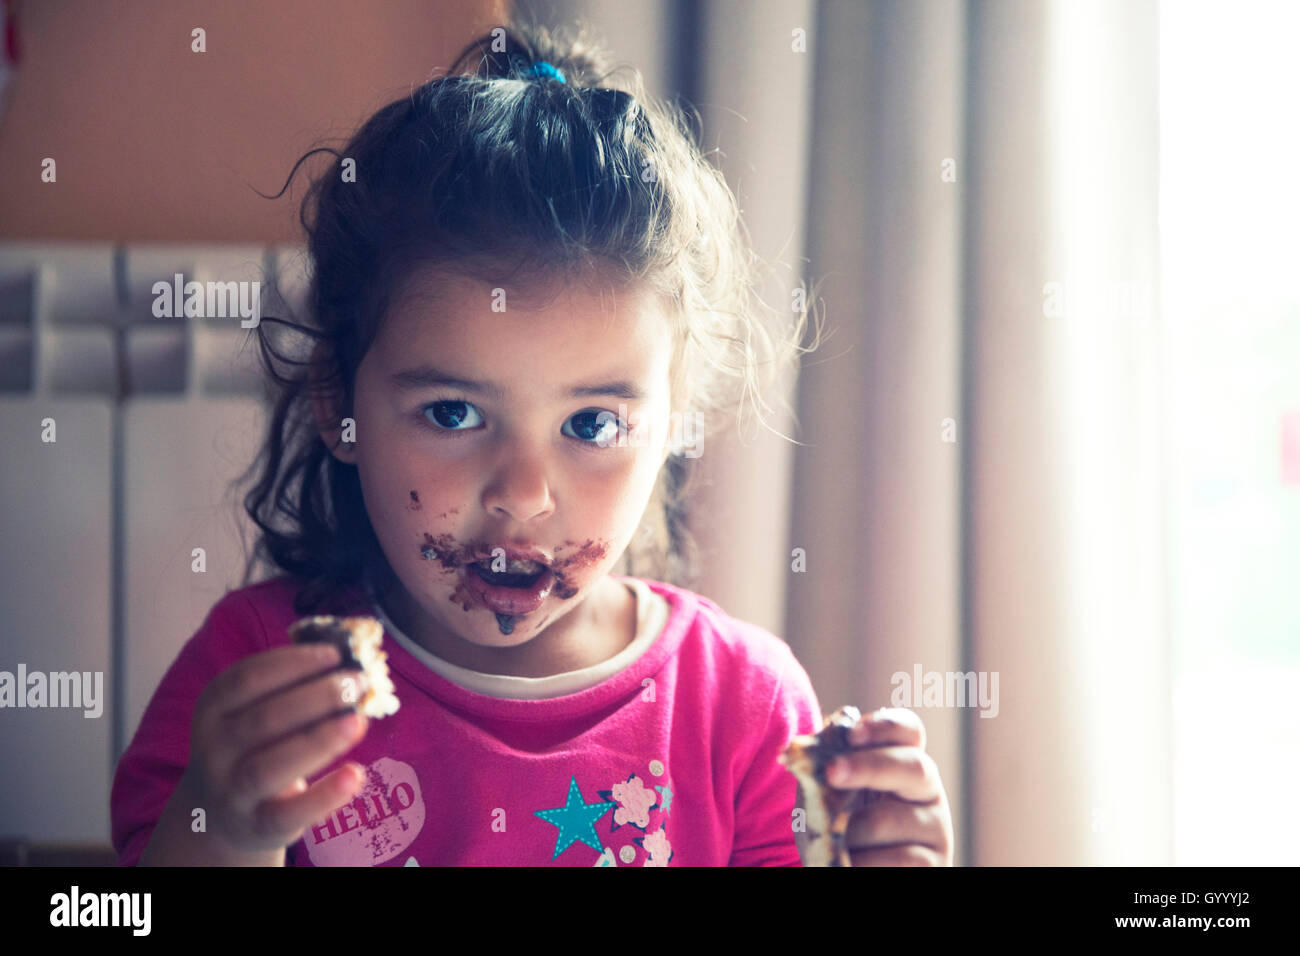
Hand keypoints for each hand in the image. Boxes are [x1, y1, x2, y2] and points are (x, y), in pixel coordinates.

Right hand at [184, 644, 370, 854]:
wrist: (220, 813)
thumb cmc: (253, 745)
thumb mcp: (254, 712)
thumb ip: (291, 689)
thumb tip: (348, 666)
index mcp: (213, 708)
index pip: (246, 678)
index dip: (293, 663)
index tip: (335, 653)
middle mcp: (213, 750)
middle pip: (264, 719)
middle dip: (317, 697)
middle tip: (359, 683)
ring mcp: (230, 791)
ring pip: (269, 767)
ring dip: (319, 741)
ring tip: (359, 721)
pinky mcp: (256, 826)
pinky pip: (288, 813)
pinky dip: (323, 796)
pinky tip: (354, 775)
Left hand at [825, 707, 953, 865]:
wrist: (844, 866)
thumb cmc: (838, 826)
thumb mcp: (828, 792)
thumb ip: (824, 765)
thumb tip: (805, 748)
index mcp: (902, 761)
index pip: (908, 730)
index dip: (884, 727)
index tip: (852, 733)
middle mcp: (927, 790)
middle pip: (913, 766)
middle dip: (868, 766)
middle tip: (831, 772)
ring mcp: (936, 828)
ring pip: (885, 820)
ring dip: (847, 832)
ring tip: (833, 841)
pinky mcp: (933, 865)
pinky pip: (893, 860)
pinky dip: (861, 862)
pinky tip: (849, 861)